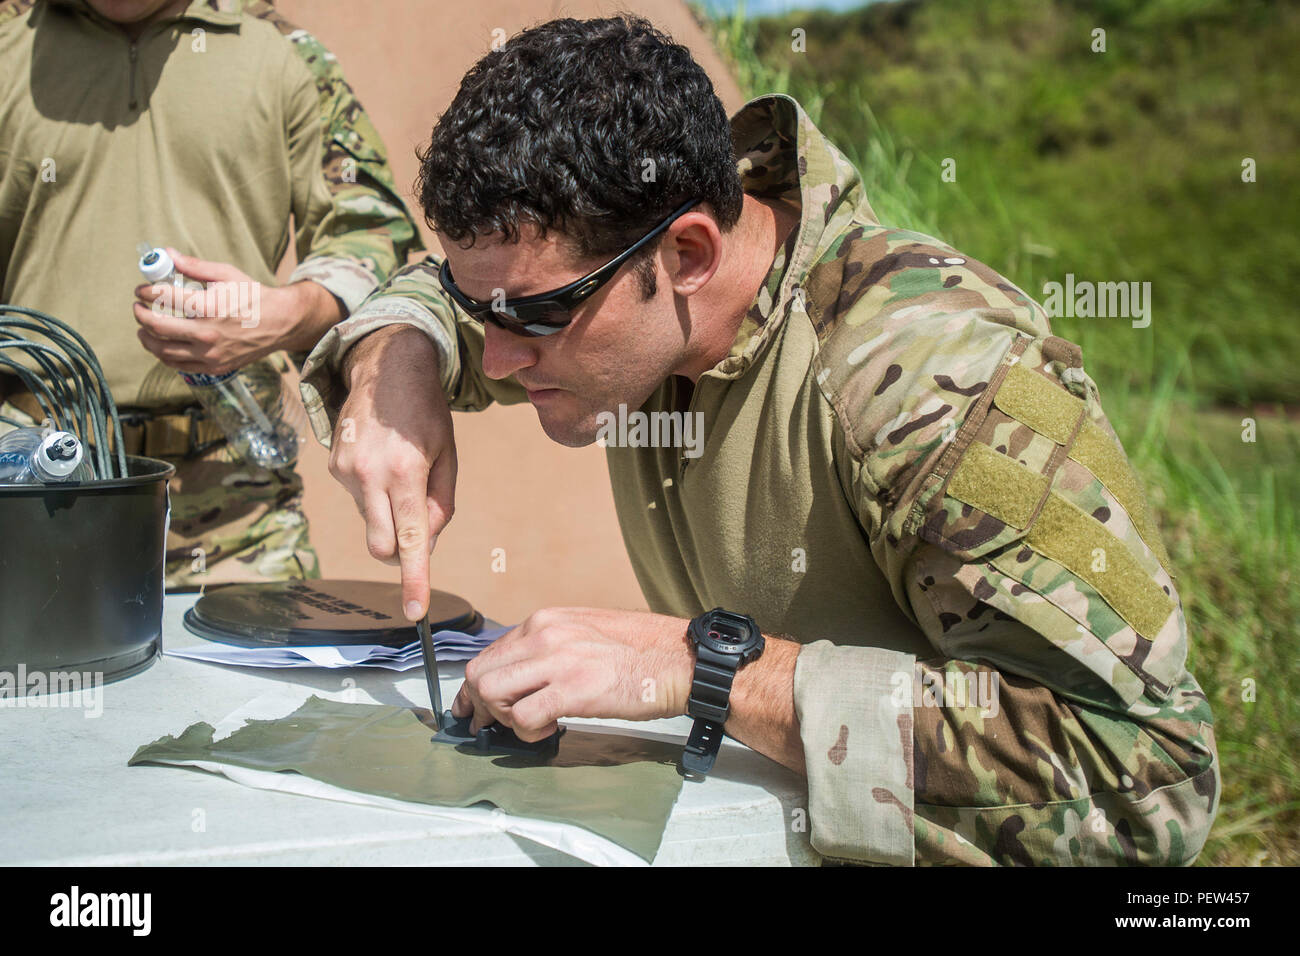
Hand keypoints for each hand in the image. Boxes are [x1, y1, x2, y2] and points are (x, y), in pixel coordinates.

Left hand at [133, 248, 340, 374]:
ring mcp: (210, 354)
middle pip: (157, 326)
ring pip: (163, 350)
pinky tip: (160, 344)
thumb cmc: (254, 296)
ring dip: (146, 337)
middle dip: (140, 314)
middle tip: (138, 307)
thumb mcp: (226, 274)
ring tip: (144, 327)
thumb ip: (194, 266)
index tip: (141, 289)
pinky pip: (178, 365)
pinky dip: (163, 355)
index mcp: (208, 307)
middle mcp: (207, 333)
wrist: (280, 322)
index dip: (145, 291)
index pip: (162, 297)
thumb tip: (167, 254)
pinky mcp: (214, 367)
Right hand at [330, 325, 455, 620]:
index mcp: (406, 473)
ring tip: (402, 470)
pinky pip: (359, 499)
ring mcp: (346, 471)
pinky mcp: (333, 466)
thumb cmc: (427, 412)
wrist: (386, 366)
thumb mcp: (448, 455)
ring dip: (389, 512)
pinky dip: (375, 494)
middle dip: (398, 551)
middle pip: (381, 545)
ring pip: (371, 522)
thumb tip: (424, 546)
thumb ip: (441, 504)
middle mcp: (370, 475)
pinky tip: (382, 461)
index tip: (415, 610)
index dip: (414, 579)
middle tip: (417, 524)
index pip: (410, 539)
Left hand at [451, 607, 695, 738]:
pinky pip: (523, 718)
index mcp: (545, 621)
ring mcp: (557, 661)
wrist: (677, 659)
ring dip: (503, 719)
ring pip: (491, 694)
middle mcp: (544, 635)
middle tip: (496, 726)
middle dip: (481, 706)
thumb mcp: (583, 631)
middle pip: (480, 674)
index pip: (489, 654)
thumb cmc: (638, 650)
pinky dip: (528, 733)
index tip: (475, 709)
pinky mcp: (573, 690)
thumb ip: (547, 647)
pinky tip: (551, 730)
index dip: (476, 687)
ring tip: (530, 726)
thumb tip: (519, 674)